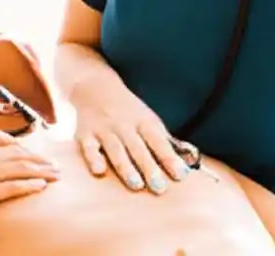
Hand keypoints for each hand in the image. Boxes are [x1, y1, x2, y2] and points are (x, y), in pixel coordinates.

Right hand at [0, 129, 59, 217]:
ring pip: (20, 167)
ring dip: (41, 169)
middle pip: (16, 151)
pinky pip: (12, 187)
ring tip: (56, 173)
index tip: (30, 148)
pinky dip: (29, 185)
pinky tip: (41, 186)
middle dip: (38, 157)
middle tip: (53, 162)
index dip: (18, 143)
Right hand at [73, 86, 188, 193]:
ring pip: (115, 149)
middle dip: (149, 167)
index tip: (181, 175)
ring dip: (125, 167)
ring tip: (136, 185)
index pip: (158, 141)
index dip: (169, 158)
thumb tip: (189, 159)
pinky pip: (88, 147)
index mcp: (143, 122)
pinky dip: (93, 158)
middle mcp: (124, 126)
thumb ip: (164, 140)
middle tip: (160, 187)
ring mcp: (103, 130)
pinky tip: (99, 171)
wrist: (93, 86)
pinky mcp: (84, 134)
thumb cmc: (126, 110)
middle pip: (138, 148)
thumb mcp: (147, 119)